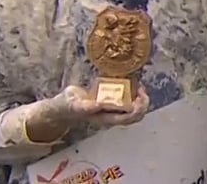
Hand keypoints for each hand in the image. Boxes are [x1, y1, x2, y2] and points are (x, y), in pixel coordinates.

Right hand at [31, 85, 149, 133]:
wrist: (63, 107)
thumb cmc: (67, 105)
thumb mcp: (72, 103)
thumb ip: (83, 106)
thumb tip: (97, 106)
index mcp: (103, 119)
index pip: (125, 118)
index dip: (136, 108)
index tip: (138, 95)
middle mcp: (111, 117)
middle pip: (135, 117)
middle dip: (143, 105)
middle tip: (141, 90)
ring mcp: (113, 112)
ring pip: (135, 113)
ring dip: (142, 101)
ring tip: (139, 87)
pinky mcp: (114, 106)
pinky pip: (130, 105)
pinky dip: (136, 96)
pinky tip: (134, 86)